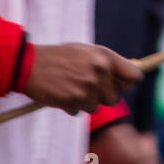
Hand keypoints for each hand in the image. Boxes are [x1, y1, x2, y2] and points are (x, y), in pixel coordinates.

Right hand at [24, 43, 141, 113]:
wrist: (29, 65)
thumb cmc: (59, 58)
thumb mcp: (85, 52)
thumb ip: (107, 64)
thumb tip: (133, 78)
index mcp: (105, 56)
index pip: (134, 76)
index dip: (128, 84)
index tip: (120, 86)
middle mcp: (100, 70)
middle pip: (115, 98)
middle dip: (101, 97)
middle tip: (85, 88)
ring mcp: (88, 86)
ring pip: (96, 107)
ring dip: (84, 102)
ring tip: (69, 87)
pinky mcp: (75, 100)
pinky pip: (79, 111)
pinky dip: (70, 106)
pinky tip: (60, 93)